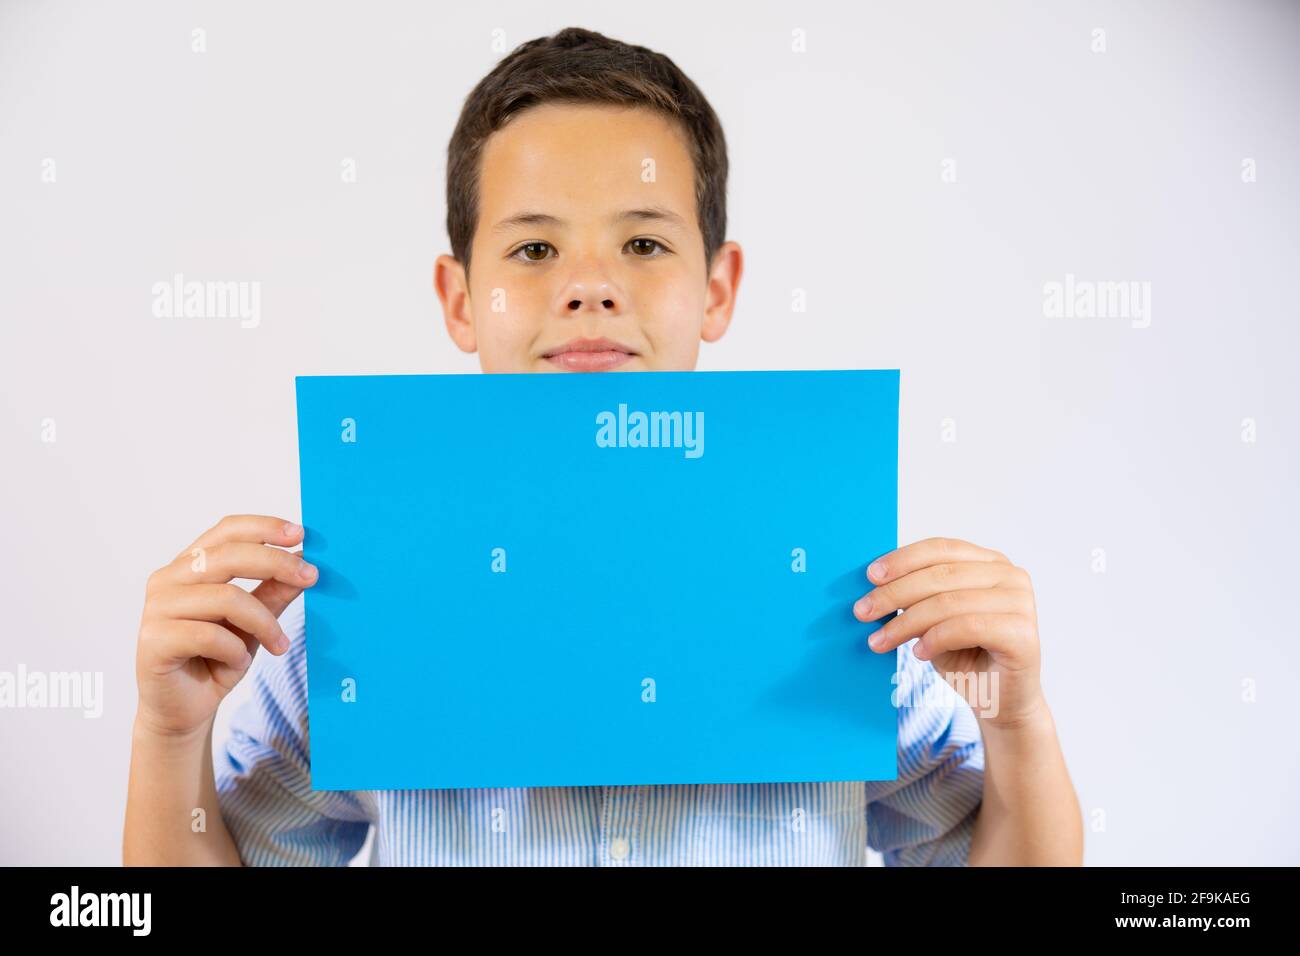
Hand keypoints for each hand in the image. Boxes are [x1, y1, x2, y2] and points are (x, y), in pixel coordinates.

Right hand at [135, 515, 317, 737]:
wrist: (185, 709)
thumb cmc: (217, 658)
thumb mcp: (255, 621)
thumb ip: (274, 591)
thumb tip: (305, 561)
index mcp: (189, 565)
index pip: (227, 530)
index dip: (264, 527)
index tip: (301, 534)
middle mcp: (168, 579)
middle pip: (228, 555)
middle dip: (277, 563)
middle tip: (312, 578)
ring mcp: (157, 609)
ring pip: (226, 597)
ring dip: (264, 622)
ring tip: (280, 644)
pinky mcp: (153, 640)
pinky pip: (209, 635)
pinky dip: (234, 650)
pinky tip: (237, 662)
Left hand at [855, 537, 1044, 728]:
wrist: (998, 703)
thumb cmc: (965, 658)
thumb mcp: (932, 620)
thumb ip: (915, 596)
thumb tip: (875, 580)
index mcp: (990, 562)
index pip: (940, 549)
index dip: (902, 559)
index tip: (869, 576)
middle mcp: (1010, 575)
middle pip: (940, 575)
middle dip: (894, 594)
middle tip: (862, 612)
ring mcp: (1021, 602)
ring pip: (949, 602)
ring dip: (906, 623)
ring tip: (881, 641)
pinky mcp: (1023, 633)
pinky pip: (967, 627)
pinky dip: (935, 639)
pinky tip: (918, 653)